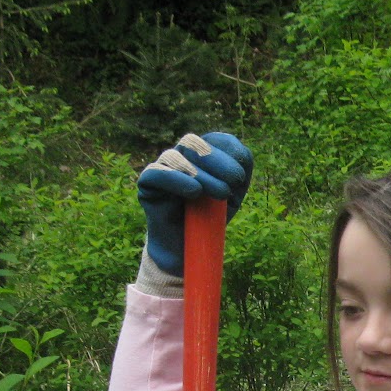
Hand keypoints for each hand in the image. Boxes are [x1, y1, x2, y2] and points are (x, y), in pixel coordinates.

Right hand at [137, 131, 252, 277]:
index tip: (242, 176)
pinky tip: (194, 192)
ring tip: (221, 194)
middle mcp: (181, 158)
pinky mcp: (147, 185)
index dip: (231, 151)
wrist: (188, 250)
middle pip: (195, 143)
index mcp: (203, 157)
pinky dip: (176, 179)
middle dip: (219, 160)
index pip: (216, 140)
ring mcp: (162, 169)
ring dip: (202, 173)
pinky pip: (156, 173)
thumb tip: (241, 159)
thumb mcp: (231, 198)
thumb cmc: (210, 221)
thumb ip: (238, 176)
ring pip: (177, 157)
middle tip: (235, 182)